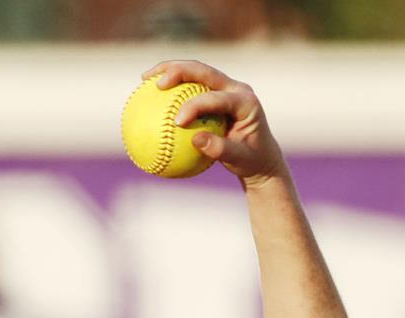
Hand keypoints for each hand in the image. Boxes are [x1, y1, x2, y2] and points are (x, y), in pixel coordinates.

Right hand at [142, 60, 287, 187]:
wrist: (259, 155)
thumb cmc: (251, 160)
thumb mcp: (240, 160)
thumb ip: (221, 150)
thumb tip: (195, 140)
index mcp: (245, 101)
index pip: (216, 98)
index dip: (195, 105)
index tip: (177, 121)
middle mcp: (235, 87)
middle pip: (204, 71)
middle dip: (179, 72)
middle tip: (157, 83)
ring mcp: (225, 86)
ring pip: (194, 70)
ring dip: (169, 70)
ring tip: (145, 78)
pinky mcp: (214, 91)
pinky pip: (190, 84)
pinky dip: (171, 86)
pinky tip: (150, 94)